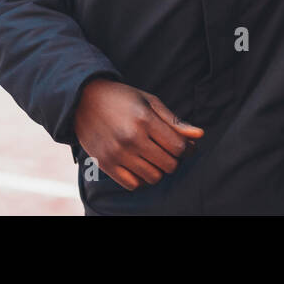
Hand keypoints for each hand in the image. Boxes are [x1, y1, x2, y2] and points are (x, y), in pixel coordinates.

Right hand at [73, 78, 204, 190]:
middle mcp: (131, 138)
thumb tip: (200, 135)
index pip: (179, 148)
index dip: (186, 148)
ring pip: (153, 177)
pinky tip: (137, 163)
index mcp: (145, 119)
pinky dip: (139, 178)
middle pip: (169, 165)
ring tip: (150, 155)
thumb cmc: (122, 98)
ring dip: (157, 169)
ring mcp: (117, 153)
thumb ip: (174, 121)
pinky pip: (133, 185)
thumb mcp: (149, 101)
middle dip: (172, 159)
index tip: (182, 144)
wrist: (83, 99)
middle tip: (165, 149)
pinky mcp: (105, 164)